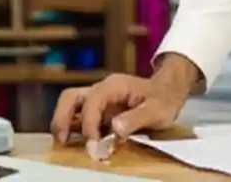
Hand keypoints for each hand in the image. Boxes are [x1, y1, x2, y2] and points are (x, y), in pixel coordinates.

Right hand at [49, 54, 199, 143]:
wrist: (169, 92)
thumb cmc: (164, 99)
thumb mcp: (156, 111)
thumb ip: (136, 119)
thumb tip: (115, 128)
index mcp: (114, 86)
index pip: (92, 102)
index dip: (89, 124)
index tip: (93, 145)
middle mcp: (102, 89)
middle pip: (71, 97)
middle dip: (62, 118)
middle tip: (61, 141)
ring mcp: (99, 98)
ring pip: (71, 104)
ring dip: (63, 122)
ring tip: (62, 143)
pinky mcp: (99, 109)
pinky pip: (79, 114)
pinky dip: (73, 127)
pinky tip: (74, 142)